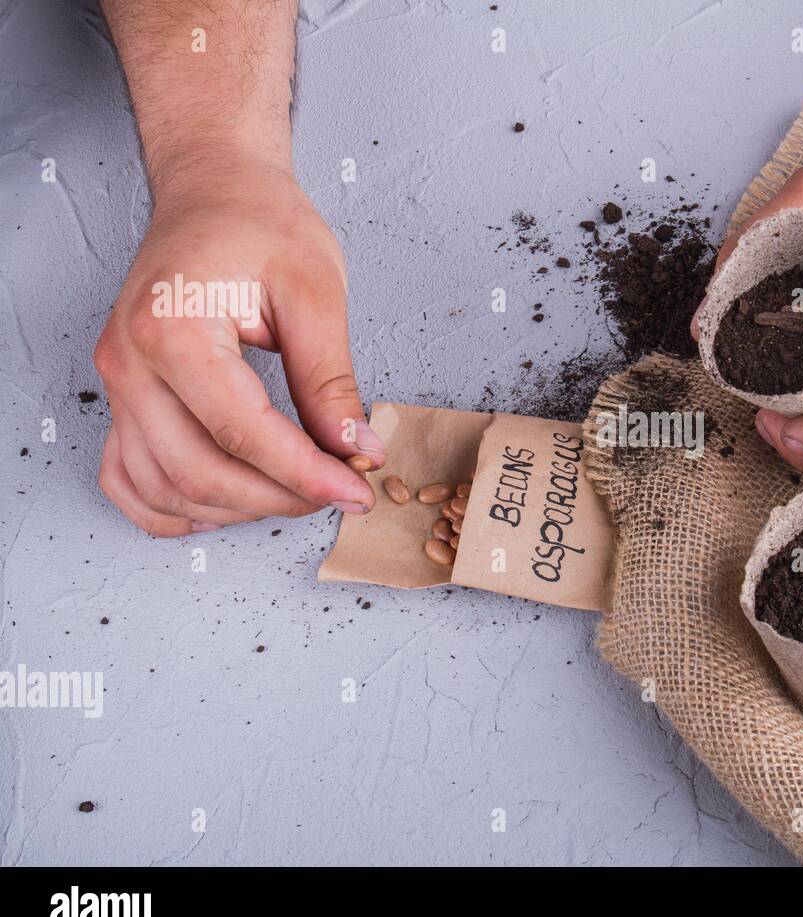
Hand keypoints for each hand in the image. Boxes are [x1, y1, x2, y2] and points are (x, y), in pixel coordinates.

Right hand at [94, 167, 384, 535]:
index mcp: (173, 329)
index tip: (356, 489)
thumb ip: (331, 379)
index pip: (243, 433)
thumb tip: (354, 448)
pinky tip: (227, 503)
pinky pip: (129, 478)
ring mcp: (117, 382)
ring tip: (296, 491)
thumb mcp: (316, 292)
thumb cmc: (260, 223)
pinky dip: (175, 506)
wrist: (215, 191)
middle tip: (338, 489)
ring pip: (164, 487)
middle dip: (278, 497)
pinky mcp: (122, 394)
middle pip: (198, 472)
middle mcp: (129, 362)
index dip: (306, 474)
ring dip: (235, 509)